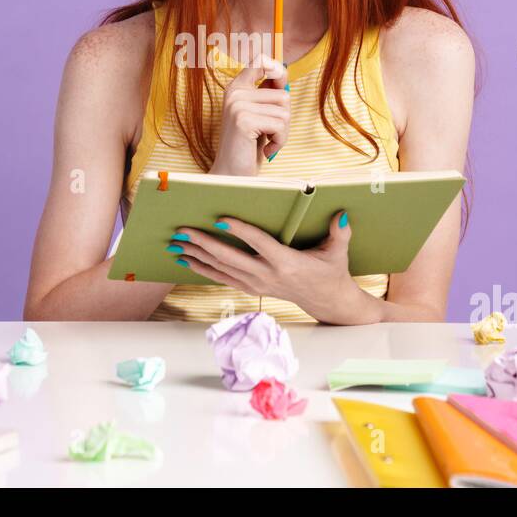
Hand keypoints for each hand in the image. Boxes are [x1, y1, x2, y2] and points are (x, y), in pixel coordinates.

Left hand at [171, 209, 368, 322]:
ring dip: (197, 255)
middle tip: (183, 230)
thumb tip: (341, 215)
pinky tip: (187, 260)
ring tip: (175, 243)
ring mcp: (257, 284)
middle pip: (231, 258)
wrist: (327, 301)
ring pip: (222, 269)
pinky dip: (203, 269)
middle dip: (204, 244)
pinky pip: (223, 278)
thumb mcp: (339, 253)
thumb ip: (340, 233)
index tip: (221, 219)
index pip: (259, 244)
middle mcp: (267, 275)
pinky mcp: (252, 287)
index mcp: (287, 263)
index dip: (241, 232)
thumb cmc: (332, 271)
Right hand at [209, 51, 289, 175]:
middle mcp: (235, 93)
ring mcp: (237, 105)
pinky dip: (279, 141)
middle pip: (283, 95)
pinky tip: (266, 149)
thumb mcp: (260, 115)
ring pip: (284, 112)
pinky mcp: (243, 120)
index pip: (261, 61)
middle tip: (269, 133)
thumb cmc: (249, 146)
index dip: (278, 71)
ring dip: (282, 132)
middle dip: (284, 118)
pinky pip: (280, 125)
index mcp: (237, 88)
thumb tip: (283, 70)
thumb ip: (268, 93)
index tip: (280, 84)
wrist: (232, 174)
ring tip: (266, 141)